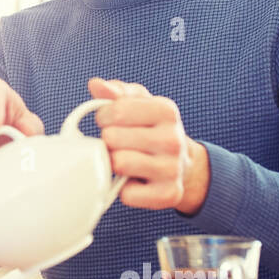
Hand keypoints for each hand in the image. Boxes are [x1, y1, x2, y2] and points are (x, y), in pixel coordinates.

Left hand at [88, 78, 210, 214]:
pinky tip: (135, 181)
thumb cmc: (152, 129)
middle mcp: (173, 139)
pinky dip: (124, 189)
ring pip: (119, 163)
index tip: (111, 121)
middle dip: (108, 141)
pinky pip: (126, 194)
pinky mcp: (169, 194)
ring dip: (114, 164)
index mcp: (166, 111)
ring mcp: (173, 168)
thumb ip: (115, 92)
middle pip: (112, 138)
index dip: (104, 117)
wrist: (183, 165)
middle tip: (120, 144)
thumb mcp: (138, 103)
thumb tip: (96, 84)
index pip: (116, 111)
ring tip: (125, 160)